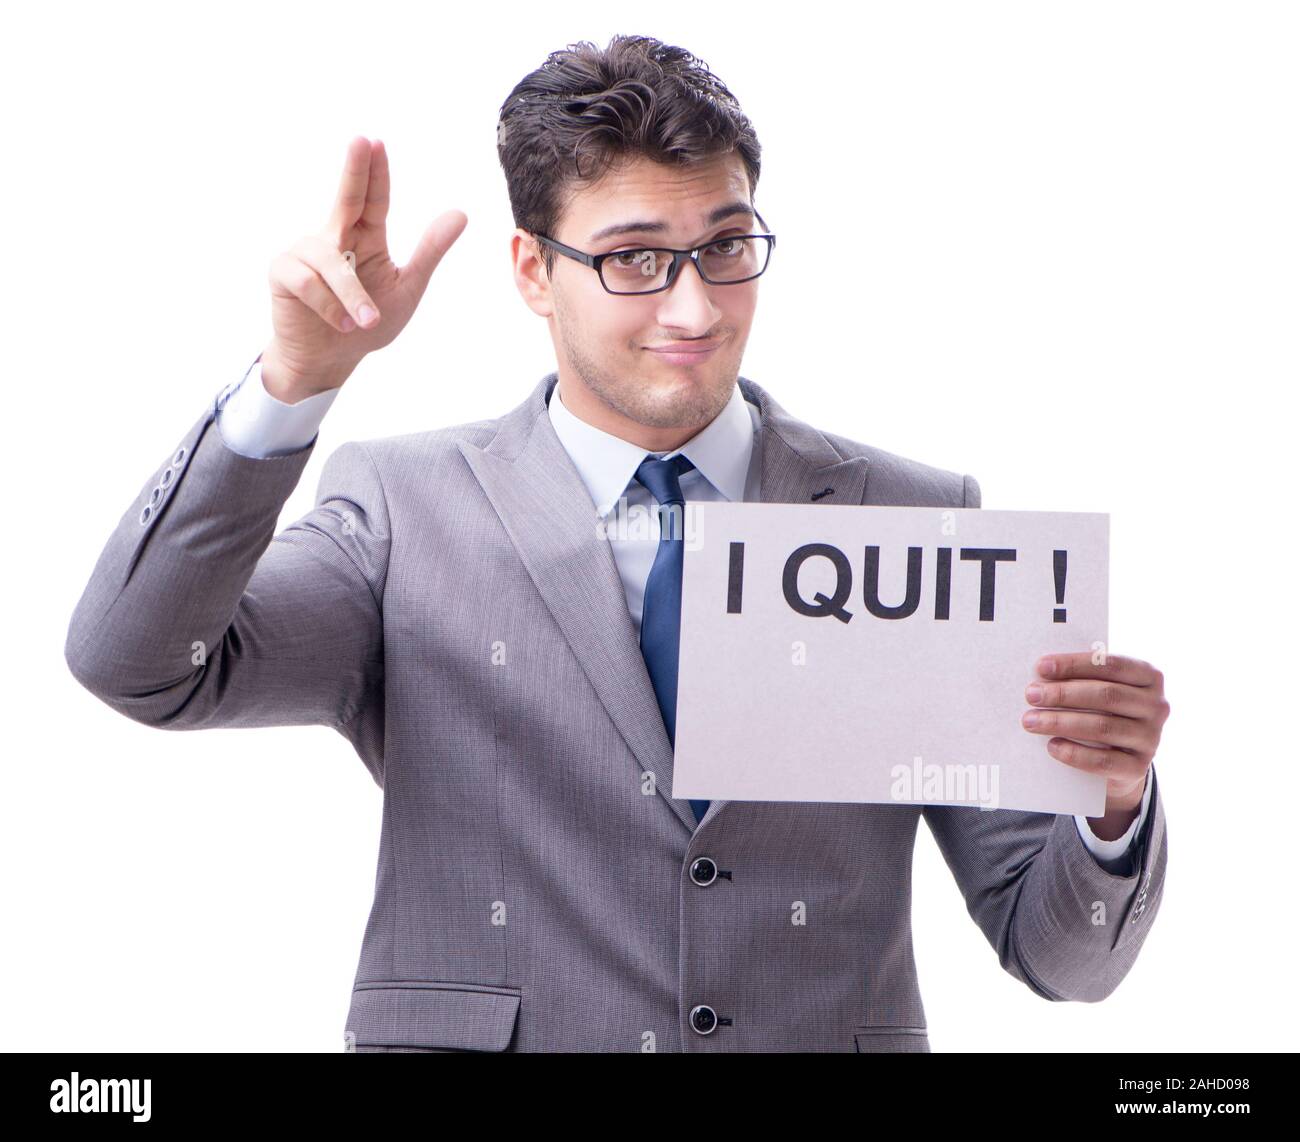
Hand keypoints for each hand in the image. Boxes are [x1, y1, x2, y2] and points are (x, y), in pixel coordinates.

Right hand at [262, 136, 467, 399]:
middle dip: (353, 170)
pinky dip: (328, 305)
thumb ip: (430, 251)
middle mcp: (334, 236)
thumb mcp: (407, 287)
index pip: (373, 199)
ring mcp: (305, 252)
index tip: (376, 142)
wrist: (331, 360)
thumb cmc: (366, 323)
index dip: (375, 171)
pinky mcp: (283, 273)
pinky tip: (340, 323)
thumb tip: (461, 213)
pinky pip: (307, 281)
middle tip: (361, 141)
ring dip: (352, 295)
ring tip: (364, 322)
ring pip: (330, 262)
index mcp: (365, 237)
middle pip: (345, 198)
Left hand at [1021, 652, 1169, 838]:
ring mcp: (1151, 738)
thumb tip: (1040, 673)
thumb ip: (1081, 679)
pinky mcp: (1139, 768)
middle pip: (1106, 695)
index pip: (1111, 665)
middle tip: (1031, 695)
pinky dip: (1074, 753)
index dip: (1074, 664)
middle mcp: (1156, 706)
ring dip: (1061, 722)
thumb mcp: (1099, 690)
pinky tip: (1051, 746)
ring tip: (1030, 721)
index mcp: (1148, 676)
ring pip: (1103, 727)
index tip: (1041, 667)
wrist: (1121, 760)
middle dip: (1063, 694)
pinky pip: (1104, 761)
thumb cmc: (1103, 712)